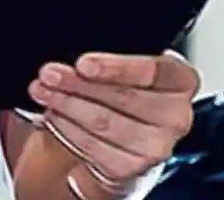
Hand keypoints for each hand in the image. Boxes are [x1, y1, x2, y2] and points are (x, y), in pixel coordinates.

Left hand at [27, 51, 200, 188]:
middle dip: (79, 83)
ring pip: (104, 122)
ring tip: (43, 90)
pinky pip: (92, 146)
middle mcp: (176, 116)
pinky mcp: (131, 169)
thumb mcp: (124, 68)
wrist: (123, 140)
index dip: (116, 68)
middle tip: (49, 73)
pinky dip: (67, 128)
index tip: (84, 63)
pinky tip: (53, 115)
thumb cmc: (125, 93)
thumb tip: (74, 55)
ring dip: (66, 104)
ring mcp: (156, 146)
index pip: (154, 71)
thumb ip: (110, 61)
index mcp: (181, 80)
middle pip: (124, 97)